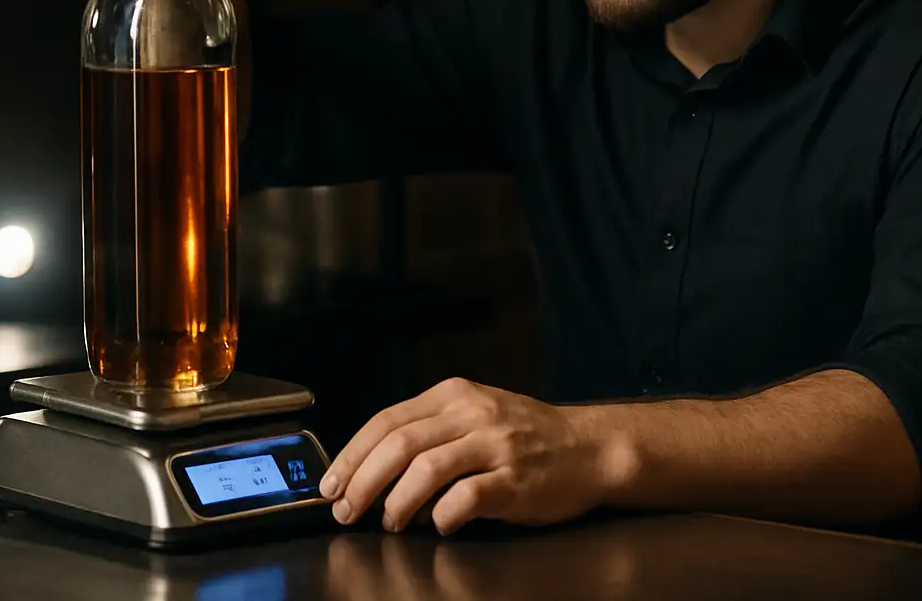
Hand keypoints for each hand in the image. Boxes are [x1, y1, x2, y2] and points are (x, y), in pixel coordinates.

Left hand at [319, 377, 619, 535]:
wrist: (590, 447)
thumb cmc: (525, 436)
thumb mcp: (474, 415)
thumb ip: (428, 434)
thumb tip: (373, 472)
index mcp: (453, 395)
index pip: (386, 421)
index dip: (352, 455)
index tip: (331, 484)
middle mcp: (471, 414)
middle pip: (399, 445)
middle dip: (363, 482)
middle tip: (347, 511)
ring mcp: (495, 445)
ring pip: (426, 470)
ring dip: (397, 502)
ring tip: (390, 522)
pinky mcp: (515, 480)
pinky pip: (465, 498)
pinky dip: (442, 517)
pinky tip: (439, 526)